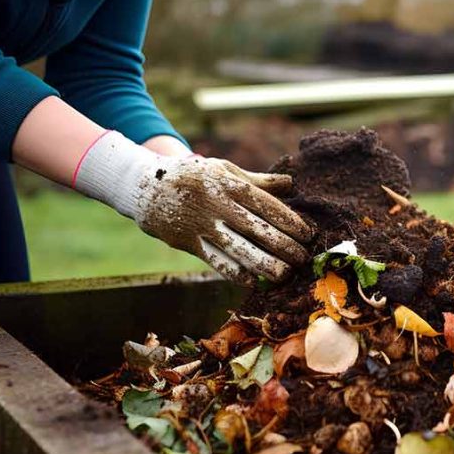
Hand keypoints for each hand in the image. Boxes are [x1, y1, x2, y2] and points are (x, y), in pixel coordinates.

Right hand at [73, 131, 312, 283]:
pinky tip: (254, 282)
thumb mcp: (225, 171)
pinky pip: (216, 261)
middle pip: (258, 230)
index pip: (267, 205)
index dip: (290, 223)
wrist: (145, 186)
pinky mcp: (188, 242)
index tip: (307, 236)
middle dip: (285, 247)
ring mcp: (202, 225)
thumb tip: (291, 184)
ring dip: (266, 265)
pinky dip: (236, 274)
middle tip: (302, 259)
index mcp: (230, 184)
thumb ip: (259, 182)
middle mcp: (218, 205)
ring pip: (239, 250)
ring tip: (285, 275)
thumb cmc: (194, 177)